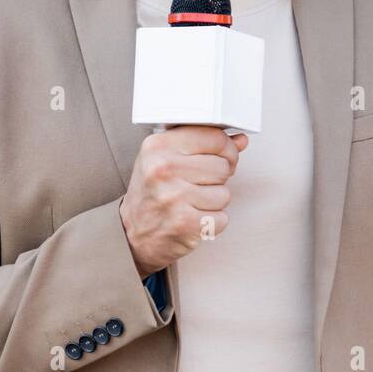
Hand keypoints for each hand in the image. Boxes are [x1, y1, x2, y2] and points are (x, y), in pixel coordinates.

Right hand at [119, 125, 247, 276]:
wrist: (131, 234)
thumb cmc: (151, 193)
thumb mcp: (167, 158)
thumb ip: (203, 144)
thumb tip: (240, 140)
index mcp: (158, 146)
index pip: (215, 137)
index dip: (226, 148)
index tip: (223, 155)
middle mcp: (163, 169)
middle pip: (224, 166)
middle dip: (218, 177)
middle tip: (198, 184)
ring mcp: (174, 198)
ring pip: (225, 193)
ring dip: (214, 201)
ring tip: (191, 202)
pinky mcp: (185, 224)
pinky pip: (222, 217)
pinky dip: (212, 221)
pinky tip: (193, 218)